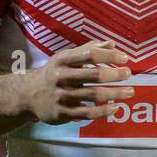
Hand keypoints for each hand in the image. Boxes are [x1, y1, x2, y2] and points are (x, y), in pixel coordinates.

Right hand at [19, 40, 133, 123]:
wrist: (27, 95)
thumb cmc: (55, 73)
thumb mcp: (66, 57)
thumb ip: (89, 49)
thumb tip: (112, 43)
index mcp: (63, 60)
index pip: (89, 54)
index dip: (109, 56)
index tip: (125, 57)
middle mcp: (62, 77)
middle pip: (94, 75)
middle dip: (115, 74)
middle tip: (128, 74)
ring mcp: (62, 96)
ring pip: (93, 95)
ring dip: (115, 93)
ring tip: (130, 92)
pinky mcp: (62, 113)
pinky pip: (87, 113)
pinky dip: (103, 111)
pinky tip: (116, 108)